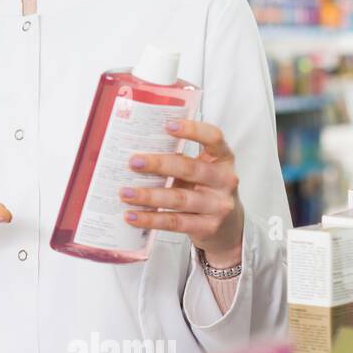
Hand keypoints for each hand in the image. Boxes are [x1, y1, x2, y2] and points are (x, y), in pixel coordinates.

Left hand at [118, 118, 243, 264]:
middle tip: (133, 162)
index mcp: (222, 159)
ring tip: (125, 192)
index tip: (167, 125)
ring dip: (148, 195)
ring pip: (179, 199)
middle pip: (190, 169)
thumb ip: (177, 160)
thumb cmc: (205, 190)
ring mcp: (218, 205)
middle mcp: (225, 180)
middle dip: (159, 164)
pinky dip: (150, 219)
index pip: (214, 138)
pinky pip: (174, 222)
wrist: (227, 226)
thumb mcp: (200, 171)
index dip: (193, 130)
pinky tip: (132, 216)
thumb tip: (135, 155)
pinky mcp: (208, 227)